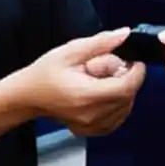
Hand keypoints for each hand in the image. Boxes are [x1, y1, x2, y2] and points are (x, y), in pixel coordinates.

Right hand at [12, 28, 145, 135]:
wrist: (27, 96)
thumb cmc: (45, 73)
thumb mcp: (71, 51)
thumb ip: (101, 43)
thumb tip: (124, 34)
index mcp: (87, 95)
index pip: (127, 87)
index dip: (137, 72)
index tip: (134, 60)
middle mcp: (92, 115)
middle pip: (128, 97)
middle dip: (126, 78)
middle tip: (108, 66)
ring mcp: (92, 126)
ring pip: (125, 108)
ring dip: (122, 92)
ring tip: (101, 80)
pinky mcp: (91, 130)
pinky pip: (116, 118)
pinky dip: (116, 105)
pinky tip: (102, 93)